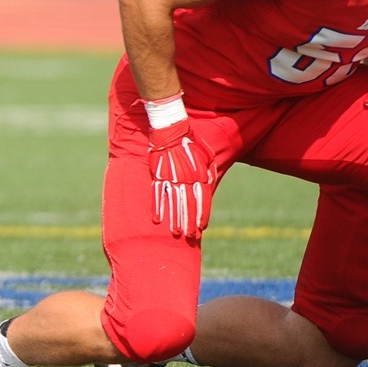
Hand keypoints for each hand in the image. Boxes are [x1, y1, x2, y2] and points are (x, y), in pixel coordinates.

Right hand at [148, 120, 216, 241]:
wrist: (171, 130)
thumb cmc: (191, 142)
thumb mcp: (206, 155)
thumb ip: (208, 171)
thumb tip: (211, 185)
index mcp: (200, 173)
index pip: (203, 198)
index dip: (202, 213)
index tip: (202, 227)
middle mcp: (186, 177)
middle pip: (188, 203)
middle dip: (189, 221)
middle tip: (188, 236)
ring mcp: (171, 176)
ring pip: (173, 201)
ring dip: (174, 218)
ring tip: (175, 232)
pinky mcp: (158, 174)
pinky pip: (157, 193)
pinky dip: (156, 206)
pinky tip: (156, 219)